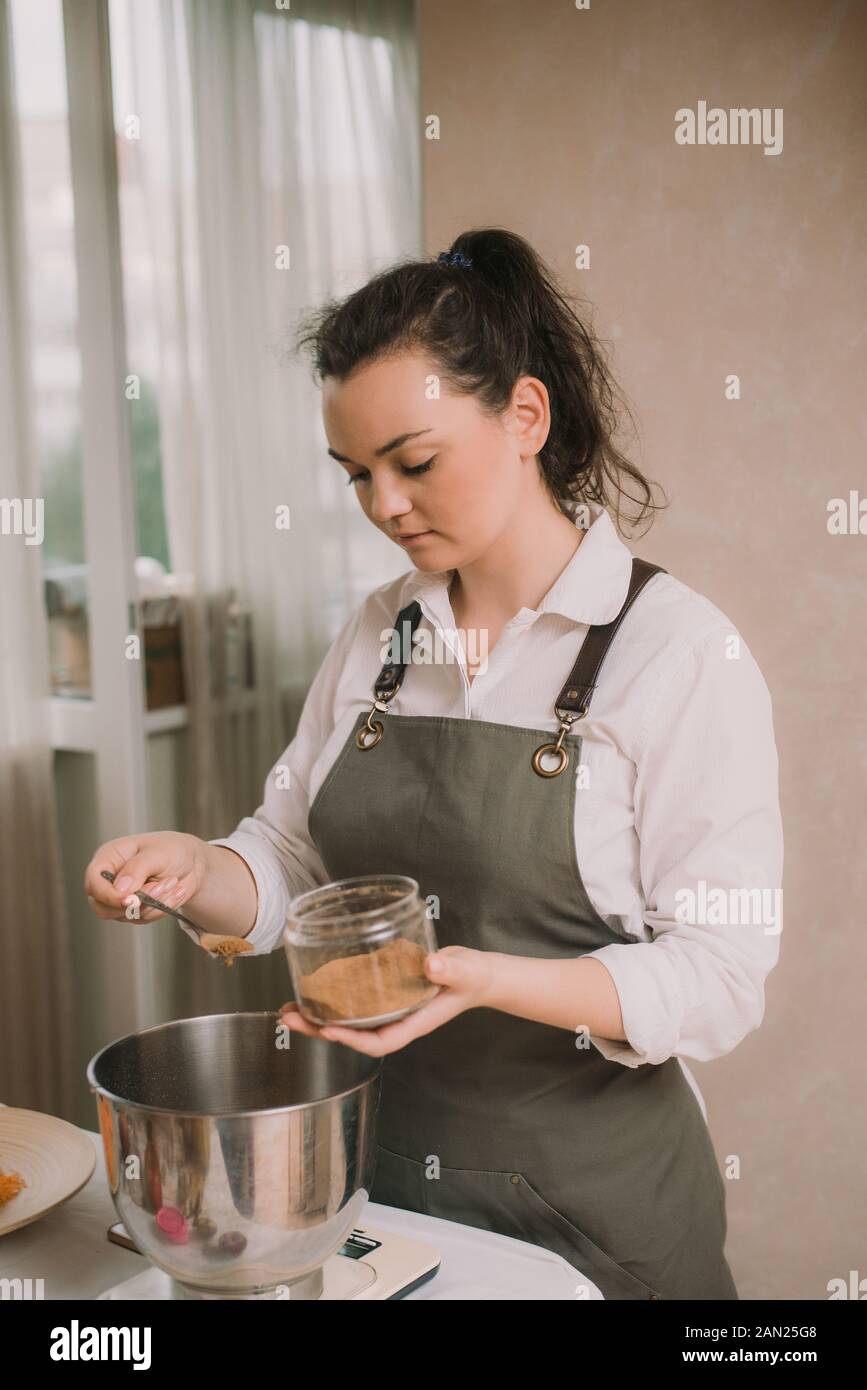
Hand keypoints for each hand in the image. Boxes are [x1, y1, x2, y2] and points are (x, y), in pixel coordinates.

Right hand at [84, 832, 208, 923]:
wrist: (191, 863)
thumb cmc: (171, 849)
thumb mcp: (157, 853)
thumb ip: (137, 869)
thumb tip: (120, 890)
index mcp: (109, 858)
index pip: (93, 882)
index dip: (107, 895)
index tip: (130, 900)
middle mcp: (110, 879)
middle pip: (102, 907)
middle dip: (135, 903)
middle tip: (160, 885)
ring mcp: (120, 897)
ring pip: (126, 915)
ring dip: (153, 904)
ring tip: (170, 882)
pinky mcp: (134, 909)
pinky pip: (142, 919)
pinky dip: (161, 908)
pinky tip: (173, 892)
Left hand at [277, 945, 496, 1056]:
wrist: (473, 973)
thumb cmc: (471, 977)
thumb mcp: (464, 972)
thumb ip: (449, 969)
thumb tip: (431, 964)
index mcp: (413, 1022)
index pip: (379, 1041)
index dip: (352, 1039)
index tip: (329, 1030)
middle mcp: (395, 1019)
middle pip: (353, 1034)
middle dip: (319, 1030)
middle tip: (288, 1020)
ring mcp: (387, 1008)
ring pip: (347, 1019)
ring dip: (317, 1016)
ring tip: (288, 1009)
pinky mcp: (382, 992)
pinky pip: (353, 1002)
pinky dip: (332, 997)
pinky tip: (313, 987)